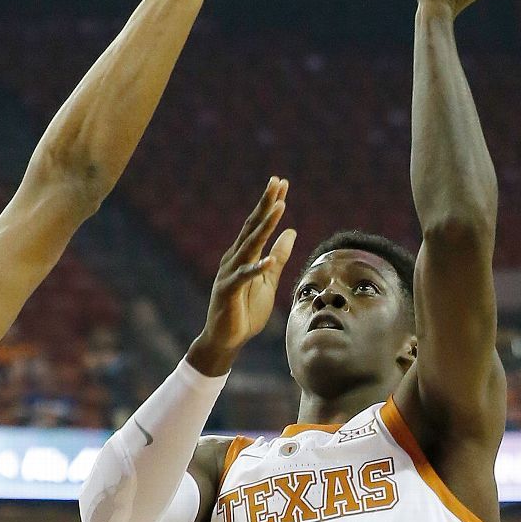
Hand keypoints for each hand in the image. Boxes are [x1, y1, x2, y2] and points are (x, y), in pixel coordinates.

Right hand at [188, 178, 296, 374]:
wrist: (227, 339)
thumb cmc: (247, 310)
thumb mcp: (269, 280)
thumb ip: (279, 256)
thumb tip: (292, 231)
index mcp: (243, 254)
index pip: (258, 224)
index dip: (269, 204)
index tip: (281, 183)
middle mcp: (234, 258)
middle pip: (252, 227)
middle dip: (266, 204)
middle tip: (277, 182)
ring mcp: (229, 274)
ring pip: (249, 246)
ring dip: (265, 227)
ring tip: (279, 208)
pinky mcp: (228, 291)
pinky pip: (243, 277)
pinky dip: (256, 269)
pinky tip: (268, 261)